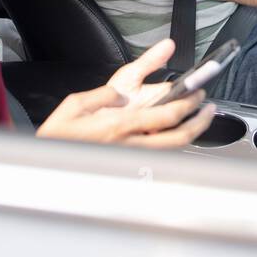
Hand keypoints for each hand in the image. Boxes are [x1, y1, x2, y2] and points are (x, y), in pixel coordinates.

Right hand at [36, 38, 214, 146]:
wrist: (47, 163)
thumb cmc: (58, 136)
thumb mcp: (76, 104)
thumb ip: (105, 95)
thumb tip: (123, 93)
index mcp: (119, 127)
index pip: (165, 116)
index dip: (188, 104)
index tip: (198, 92)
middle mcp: (129, 145)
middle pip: (177, 138)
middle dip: (199, 123)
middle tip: (209, 109)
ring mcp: (130, 158)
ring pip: (170, 149)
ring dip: (189, 133)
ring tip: (199, 117)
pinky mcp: (127, 164)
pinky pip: (158, 154)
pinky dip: (172, 142)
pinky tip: (175, 130)